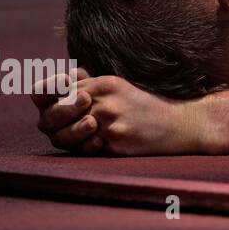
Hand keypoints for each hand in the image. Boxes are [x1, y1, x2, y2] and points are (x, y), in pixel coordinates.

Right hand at [32, 67, 102, 154]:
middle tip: (85, 99)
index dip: (49, 87)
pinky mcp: (78, 151)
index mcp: (50, 101)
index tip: (67, 80)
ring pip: (60, 138)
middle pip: (49, 117)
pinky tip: (99, 140)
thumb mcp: (97, 86)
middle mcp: (51, 121)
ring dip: (76, 129)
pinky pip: (78, 152)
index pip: (39, 93)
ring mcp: (63, 137)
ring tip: (92, 122)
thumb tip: (76, 73)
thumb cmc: (108, 97)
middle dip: (66, 108)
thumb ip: (83, 82)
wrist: (129, 118)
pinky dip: (88, 145)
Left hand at [34, 71, 199, 155]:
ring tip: (90, 134)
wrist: (180, 124)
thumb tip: (63, 80)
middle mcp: (104, 99)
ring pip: (69, 132)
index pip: (58, 88)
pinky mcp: (115, 140)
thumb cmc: (147, 107)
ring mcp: (109, 120)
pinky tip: (104, 144)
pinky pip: (86, 148)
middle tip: (70, 124)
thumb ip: (91, 84)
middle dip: (57, 121)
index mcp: (105, 83)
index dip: (48, 98)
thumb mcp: (120, 87)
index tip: (51, 104)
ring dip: (74, 137)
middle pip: (58, 112)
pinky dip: (89, 148)